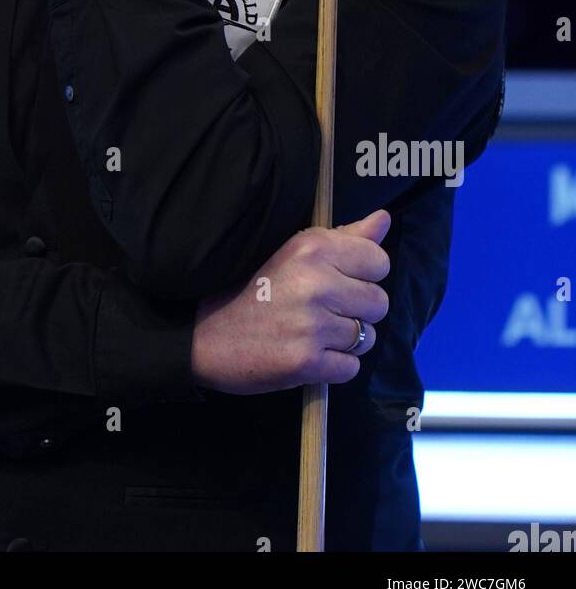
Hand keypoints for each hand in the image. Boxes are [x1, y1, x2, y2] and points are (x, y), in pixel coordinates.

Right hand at [190, 210, 391, 394]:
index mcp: (313, 248)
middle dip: (357, 310)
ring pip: (367, 337)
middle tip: (323, 310)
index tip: (339, 280)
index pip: (378, 260)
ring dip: (346, 340)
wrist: (203, 336)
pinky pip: (351, 368)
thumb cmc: (249, 289)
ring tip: (314, 333)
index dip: (364, 274)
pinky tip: (309, 354)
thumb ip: (343, 237)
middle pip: (379, 302)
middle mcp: (317, 283)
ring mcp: (313, 325)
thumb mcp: (292, 252)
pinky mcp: (307, 363)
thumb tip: (383, 220)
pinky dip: (334, 366)